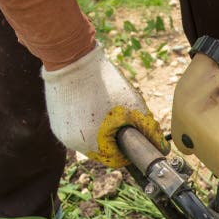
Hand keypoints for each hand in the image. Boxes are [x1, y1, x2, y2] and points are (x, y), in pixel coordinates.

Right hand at [42, 43, 147, 164]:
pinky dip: (85, 123)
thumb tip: (163, 150)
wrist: (71, 59)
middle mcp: (75, 144)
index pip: (116, 159)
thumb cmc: (105, 83)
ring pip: (88, 141)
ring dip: (99, 132)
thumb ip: (149, 131)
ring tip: (103, 109)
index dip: (129, 149)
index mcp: (93, 144)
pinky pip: (76, 131)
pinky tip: (90, 106)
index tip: (132, 134)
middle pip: (102, 151)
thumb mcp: (134, 107)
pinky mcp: (55, 124)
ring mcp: (62, 134)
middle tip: (119, 118)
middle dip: (113, 138)